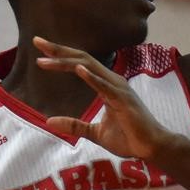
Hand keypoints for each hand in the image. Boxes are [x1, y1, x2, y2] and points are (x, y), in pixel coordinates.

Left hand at [35, 39, 171, 159]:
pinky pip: (104, 86)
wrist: (152, 148)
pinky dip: (91, 77)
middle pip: (82, 59)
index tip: (40, 50)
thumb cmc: (129, 138)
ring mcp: (118, 89)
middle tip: (37, 41)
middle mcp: (112, 81)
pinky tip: (78, 69)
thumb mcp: (95, 133)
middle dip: (59, 50)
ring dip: (67, 61)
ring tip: (46, 57)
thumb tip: (49, 122)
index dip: (60, 56)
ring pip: (89, 67)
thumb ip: (74, 125)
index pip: (80, 64)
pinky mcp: (123, 100)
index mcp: (106, 85)